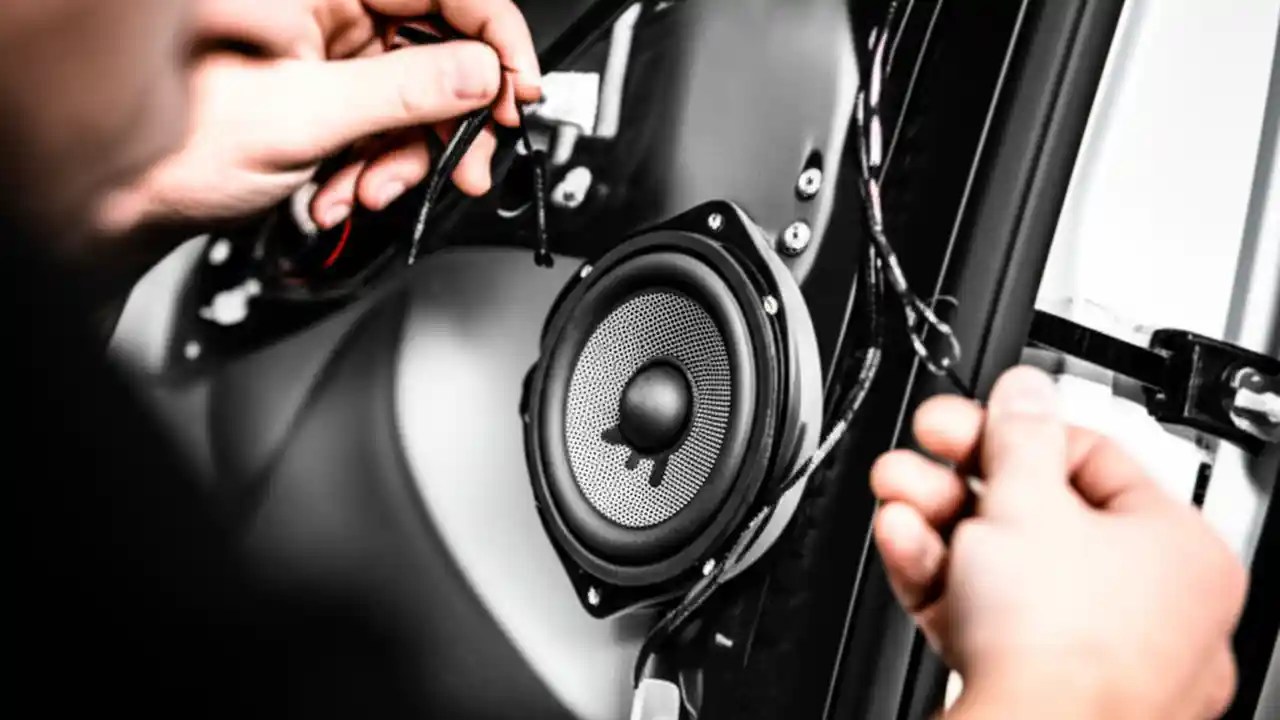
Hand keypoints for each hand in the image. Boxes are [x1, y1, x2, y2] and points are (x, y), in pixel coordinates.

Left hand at [97, 0, 539, 235]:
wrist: (128, 200)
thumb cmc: (176, 142)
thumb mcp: (307, 116)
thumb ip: (405, 92)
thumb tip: (480, 72)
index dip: (494, 35)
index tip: (516, 89)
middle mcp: (327, 7)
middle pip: (438, 45)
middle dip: (452, 118)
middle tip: (466, 162)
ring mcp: (328, 51)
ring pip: (417, 96)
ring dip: (408, 157)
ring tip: (373, 191)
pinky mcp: (327, 92)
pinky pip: (386, 124)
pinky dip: (379, 165)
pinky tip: (347, 190)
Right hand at [870, 367, 1246, 718]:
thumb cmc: (1060, 641)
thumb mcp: (1027, 501)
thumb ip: (1018, 434)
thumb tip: (1024, 390)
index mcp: (1179, 551)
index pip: (1094, 461)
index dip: (1021, 430)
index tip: (974, 417)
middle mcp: (1149, 606)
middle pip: (1037, 515)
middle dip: (960, 478)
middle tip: (923, 453)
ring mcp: (1093, 653)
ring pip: (1002, 567)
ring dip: (938, 522)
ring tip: (896, 492)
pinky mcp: (1038, 686)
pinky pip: (988, 614)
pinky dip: (943, 576)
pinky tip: (903, 543)